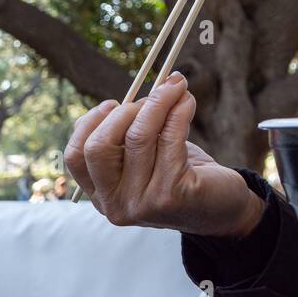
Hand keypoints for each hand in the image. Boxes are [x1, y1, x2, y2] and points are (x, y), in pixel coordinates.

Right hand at [63, 72, 264, 237]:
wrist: (221, 208)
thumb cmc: (179, 174)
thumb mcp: (145, 157)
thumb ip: (125, 135)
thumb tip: (127, 96)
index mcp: (101, 195)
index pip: (76, 157)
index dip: (91, 123)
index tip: (113, 103)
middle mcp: (115, 205)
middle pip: (99, 146)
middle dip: (124, 111)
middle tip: (151, 97)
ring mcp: (141, 204)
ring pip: (137, 137)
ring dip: (159, 101)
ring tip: (177, 88)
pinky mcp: (171, 195)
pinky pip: (170, 138)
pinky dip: (179, 110)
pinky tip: (187, 101)